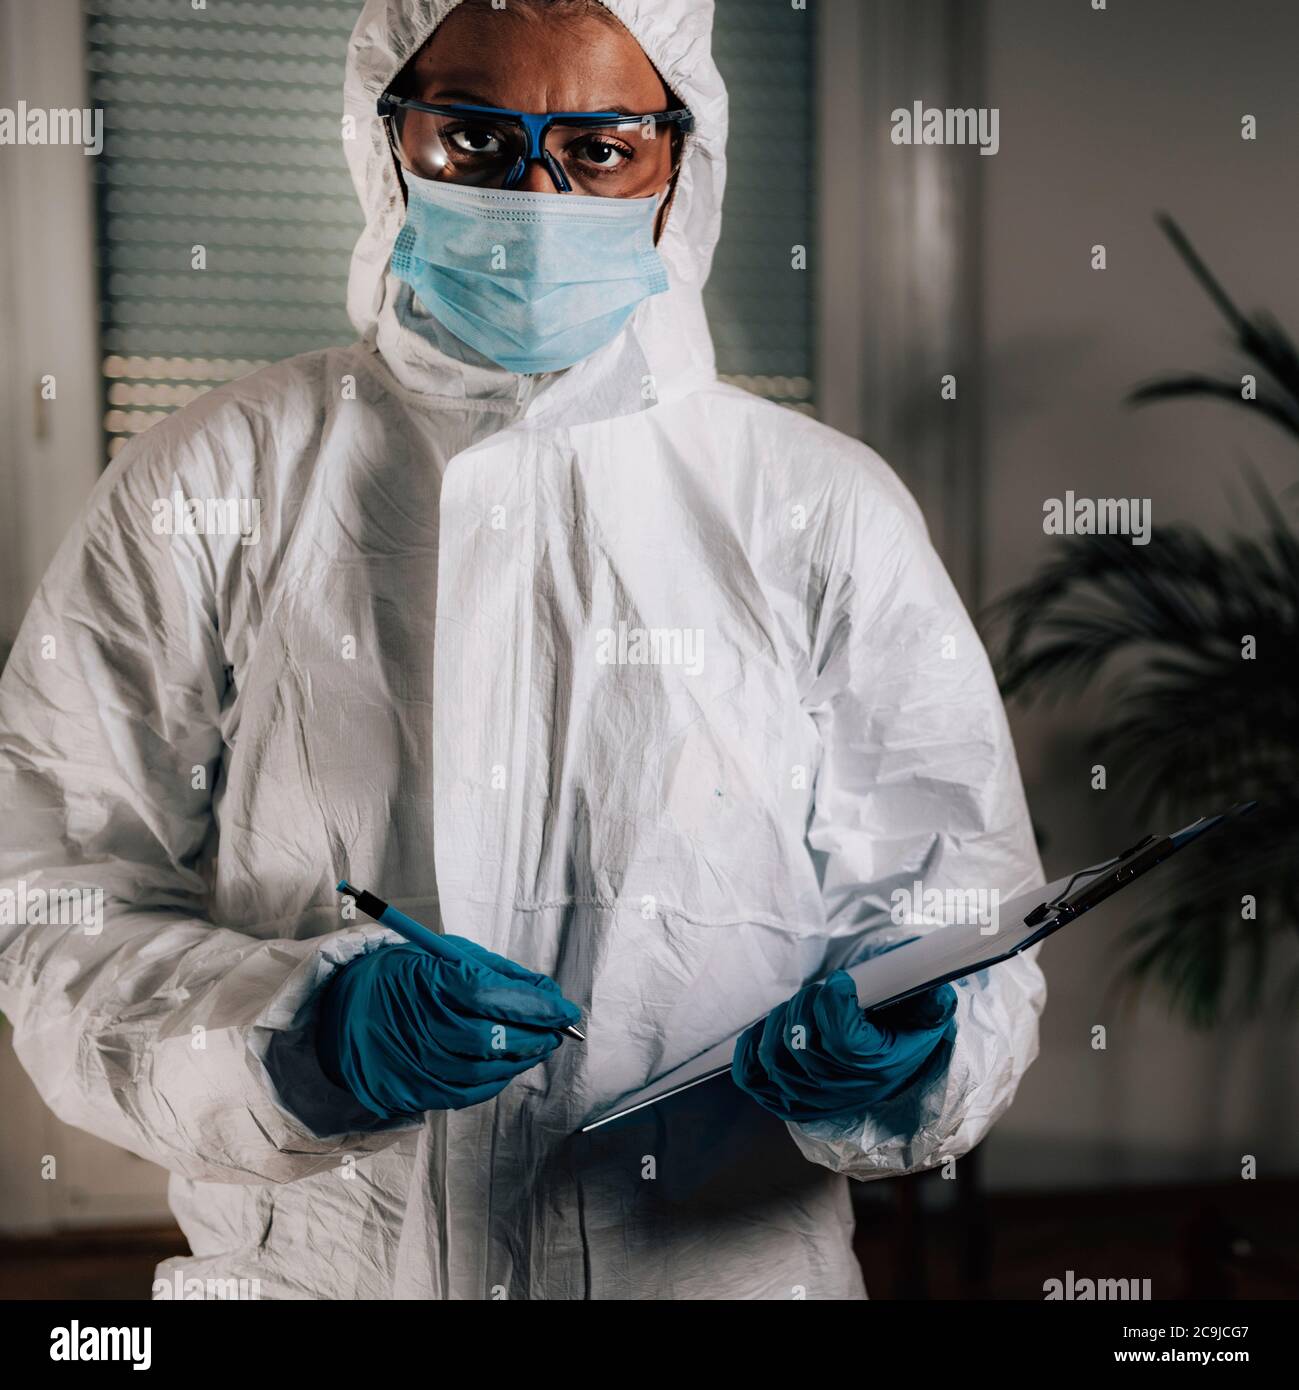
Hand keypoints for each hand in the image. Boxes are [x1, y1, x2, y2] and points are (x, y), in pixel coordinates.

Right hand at [314, 939, 581, 1119]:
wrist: (345, 1013)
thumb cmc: (406, 976)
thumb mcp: (445, 955)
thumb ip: (497, 972)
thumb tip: (548, 992)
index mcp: (424, 980)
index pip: (488, 995)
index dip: (533, 1005)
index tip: (564, 1008)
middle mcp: (415, 1025)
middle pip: (489, 1039)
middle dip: (534, 1035)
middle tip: (558, 1029)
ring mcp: (410, 1063)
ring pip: (481, 1071)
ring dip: (520, 1060)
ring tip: (539, 1045)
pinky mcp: (409, 1092)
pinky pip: (465, 1093)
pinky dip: (496, 1080)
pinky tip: (509, 1064)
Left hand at [732, 973, 957, 1123]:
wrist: (890, 1067)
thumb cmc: (903, 1031)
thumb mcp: (928, 1015)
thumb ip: (932, 1003)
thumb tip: (936, 995)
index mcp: (879, 1068)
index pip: (843, 1040)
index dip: (833, 1003)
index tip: (839, 981)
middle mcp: (844, 1091)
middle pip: (803, 1043)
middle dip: (807, 1004)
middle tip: (822, 989)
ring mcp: (810, 1099)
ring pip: (776, 1055)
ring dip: (782, 1020)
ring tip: (803, 1006)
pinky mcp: (784, 1099)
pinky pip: (752, 1077)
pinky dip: (751, 1049)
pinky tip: (768, 1028)